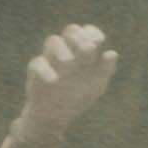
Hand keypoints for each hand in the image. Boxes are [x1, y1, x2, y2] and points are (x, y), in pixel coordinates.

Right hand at [8, 23, 119, 147]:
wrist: (56, 116)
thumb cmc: (78, 96)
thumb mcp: (96, 86)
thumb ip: (105, 70)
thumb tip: (113, 53)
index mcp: (82, 52)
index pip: (86, 32)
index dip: (92, 33)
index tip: (98, 41)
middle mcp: (66, 51)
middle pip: (70, 30)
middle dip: (78, 36)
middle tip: (87, 49)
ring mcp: (50, 59)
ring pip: (53, 40)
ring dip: (62, 49)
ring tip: (68, 62)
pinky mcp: (35, 71)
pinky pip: (36, 63)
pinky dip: (45, 69)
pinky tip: (53, 80)